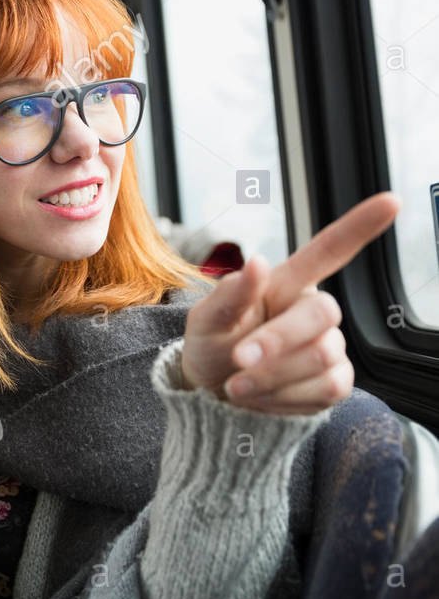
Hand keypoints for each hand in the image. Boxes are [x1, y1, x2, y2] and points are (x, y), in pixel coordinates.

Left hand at [180, 192, 399, 414]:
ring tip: (237, 382)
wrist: (213, 393)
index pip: (327, 251)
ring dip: (270, 376)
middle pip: (323, 313)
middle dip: (276, 341)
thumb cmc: (211, 346)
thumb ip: (229, 295)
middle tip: (238, 359)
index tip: (392, 201)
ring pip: (320, 357)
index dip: (359, 227)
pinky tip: (260, 395)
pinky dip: (283, 397)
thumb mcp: (205, 321)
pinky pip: (324, 389)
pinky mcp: (335, 382)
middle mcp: (312, 310)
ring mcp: (328, 346)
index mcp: (284, 284)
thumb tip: (258, 262)